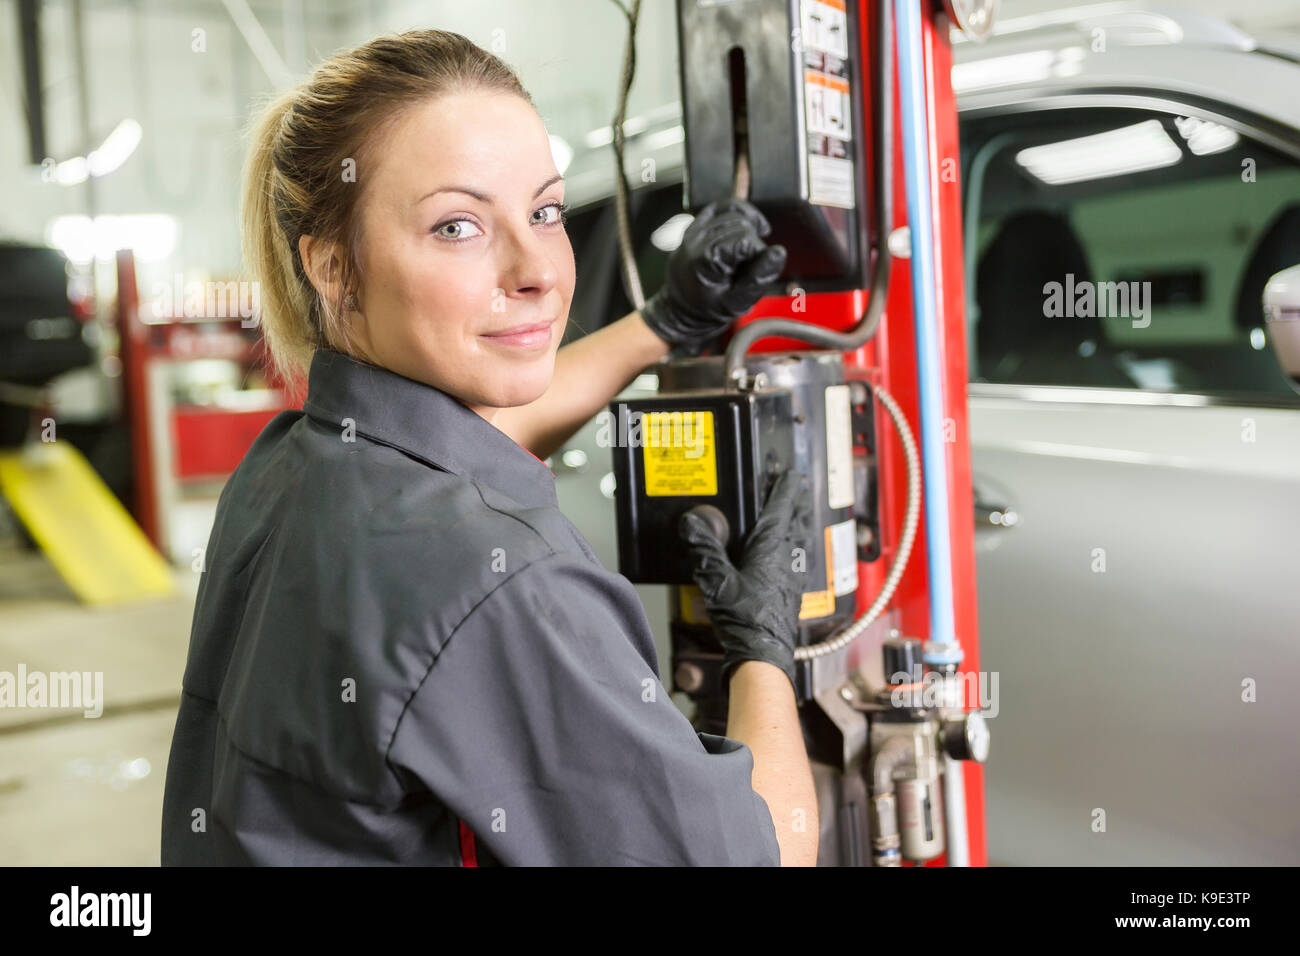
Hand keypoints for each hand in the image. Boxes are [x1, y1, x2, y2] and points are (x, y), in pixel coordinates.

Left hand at [639, 199, 787, 357]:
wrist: (681, 311)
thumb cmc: (708, 310)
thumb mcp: (737, 303)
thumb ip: (759, 278)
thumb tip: (779, 252)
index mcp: (703, 259)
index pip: (745, 239)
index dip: (758, 252)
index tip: (755, 270)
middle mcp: (695, 240)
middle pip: (740, 223)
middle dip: (753, 240)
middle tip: (751, 263)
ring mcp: (693, 230)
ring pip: (733, 210)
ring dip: (748, 226)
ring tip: (753, 244)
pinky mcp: (695, 225)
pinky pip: (721, 206)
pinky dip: (738, 211)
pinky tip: (749, 224)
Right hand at [678, 469, 811, 689]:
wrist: (762, 655)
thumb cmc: (744, 620)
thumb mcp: (716, 580)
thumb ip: (704, 549)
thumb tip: (692, 523)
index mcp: (771, 549)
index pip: (781, 509)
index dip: (785, 488)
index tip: (789, 473)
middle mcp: (787, 560)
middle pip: (796, 522)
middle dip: (797, 503)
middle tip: (798, 489)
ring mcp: (792, 577)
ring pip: (800, 541)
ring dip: (799, 525)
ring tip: (797, 516)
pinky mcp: (791, 593)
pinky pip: (797, 560)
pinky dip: (795, 548)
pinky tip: (789, 557)